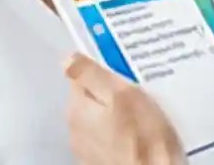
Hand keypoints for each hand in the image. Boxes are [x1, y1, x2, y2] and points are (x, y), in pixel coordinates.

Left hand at [63, 53, 185, 164]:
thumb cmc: (145, 141)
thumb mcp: (123, 95)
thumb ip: (91, 75)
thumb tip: (68, 59)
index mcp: (77, 108)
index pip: (82, 75)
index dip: (104, 69)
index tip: (125, 72)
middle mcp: (75, 129)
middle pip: (92, 98)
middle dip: (112, 93)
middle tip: (140, 95)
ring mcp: (87, 149)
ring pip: (101, 118)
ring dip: (117, 114)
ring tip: (144, 117)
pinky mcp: (100, 162)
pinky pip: (109, 138)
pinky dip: (121, 133)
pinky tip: (139, 136)